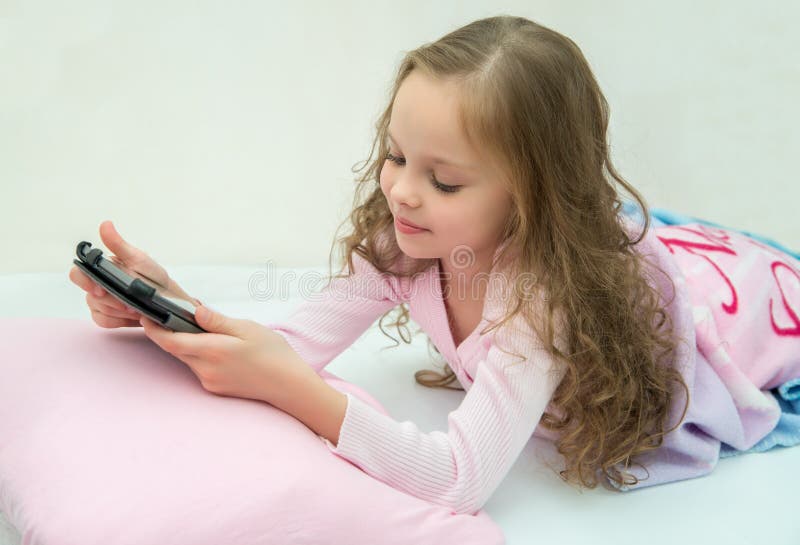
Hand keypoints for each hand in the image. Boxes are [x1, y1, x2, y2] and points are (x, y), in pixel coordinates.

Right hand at [69, 220, 198, 328]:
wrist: (169, 301)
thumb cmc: (154, 277)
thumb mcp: (139, 260)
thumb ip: (119, 245)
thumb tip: (105, 225)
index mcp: (102, 267)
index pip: (78, 273)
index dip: (85, 282)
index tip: (101, 289)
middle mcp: (97, 283)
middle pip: (89, 295)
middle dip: (113, 299)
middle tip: (132, 301)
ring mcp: (99, 300)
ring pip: (97, 308)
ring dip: (119, 309)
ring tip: (136, 306)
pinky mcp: (105, 315)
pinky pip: (102, 320)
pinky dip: (118, 319)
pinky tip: (131, 315)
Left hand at [139, 304, 318, 404]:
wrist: (289, 385)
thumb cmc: (273, 353)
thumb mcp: (247, 328)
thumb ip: (217, 320)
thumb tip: (193, 310)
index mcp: (213, 351)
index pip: (171, 341)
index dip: (154, 330)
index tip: (145, 316)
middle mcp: (206, 370)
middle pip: (176, 350)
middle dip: (170, 332)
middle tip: (171, 314)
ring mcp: (210, 381)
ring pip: (188, 358)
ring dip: (187, 343)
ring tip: (199, 327)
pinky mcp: (215, 388)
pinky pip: (199, 367)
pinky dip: (200, 354)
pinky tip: (215, 346)